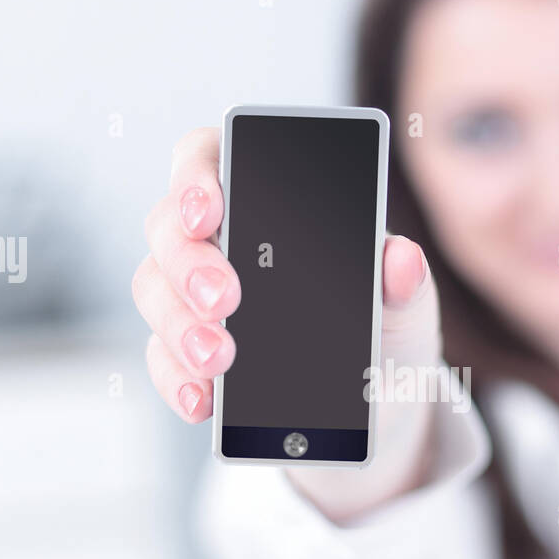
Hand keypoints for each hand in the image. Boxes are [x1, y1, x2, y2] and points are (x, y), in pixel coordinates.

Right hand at [133, 126, 441, 519]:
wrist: (377, 400)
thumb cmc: (384, 324)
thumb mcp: (404, 303)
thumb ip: (403, 280)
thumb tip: (401, 259)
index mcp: (263, 199)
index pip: (206, 158)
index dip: (195, 174)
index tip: (210, 210)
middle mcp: (215, 241)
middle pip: (169, 228)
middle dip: (189, 263)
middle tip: (224, 299)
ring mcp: (192, 298)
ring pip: (155, 292)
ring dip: (179, 326)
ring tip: (219, 359)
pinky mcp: (187, 356)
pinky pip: (163, 362)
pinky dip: (177, 381)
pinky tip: (202, 401)